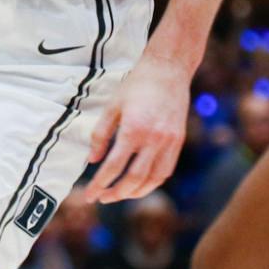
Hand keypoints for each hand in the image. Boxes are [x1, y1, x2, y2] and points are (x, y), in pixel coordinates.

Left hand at [85, 53, 191, 204]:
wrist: (168, 70)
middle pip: (134, 179)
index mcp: (134, 129)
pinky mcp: (178, 141)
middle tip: (102, 198)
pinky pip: (166, 170)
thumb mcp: (112, 106)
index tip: (89, 195)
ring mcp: (169, 142)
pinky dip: (152, 182)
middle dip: (116, 193)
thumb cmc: (137, 85)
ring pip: (153, 179)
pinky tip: (141, 184)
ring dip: (135, 193)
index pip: (114, 167)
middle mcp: (154, 139)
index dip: (100, 184)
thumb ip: (101, 134)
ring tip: (120, 195)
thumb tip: (93, 160)